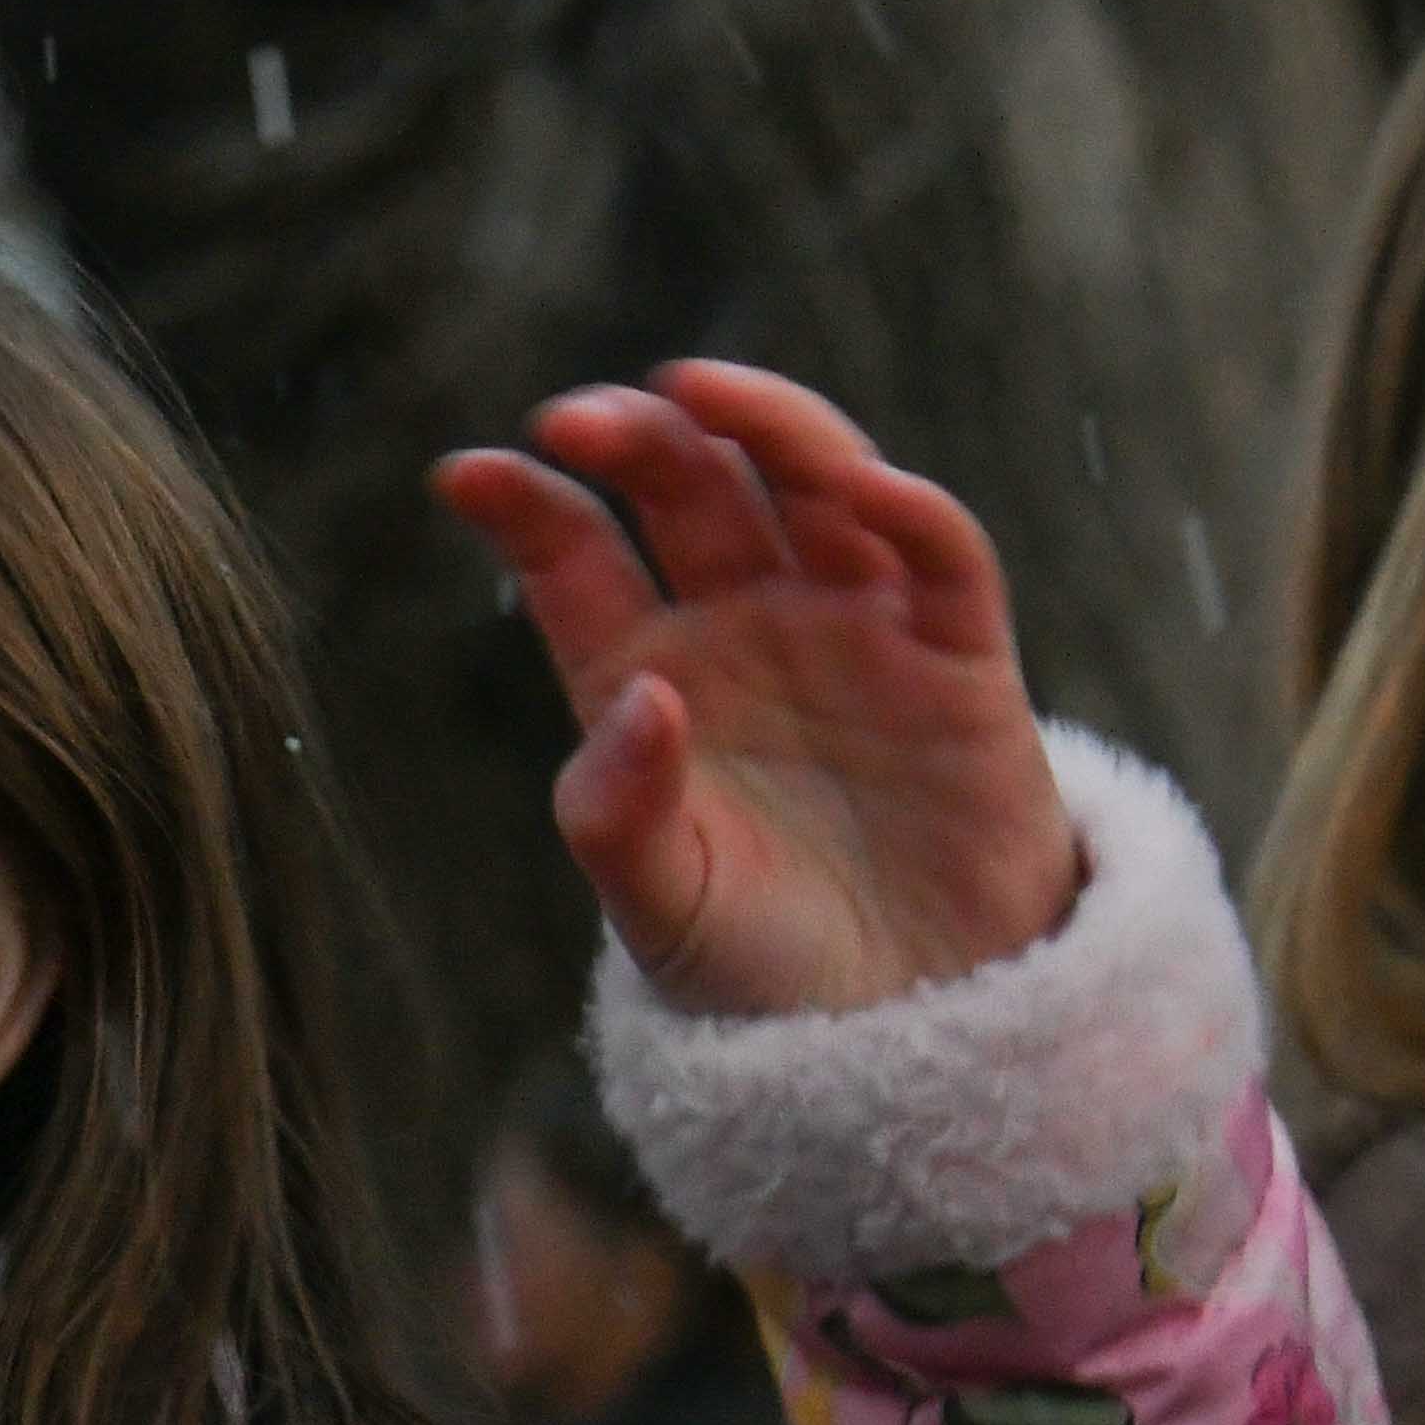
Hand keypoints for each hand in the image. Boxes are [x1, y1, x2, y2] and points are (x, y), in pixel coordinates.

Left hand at [431, 365, 1080, 1018]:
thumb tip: (641, 694)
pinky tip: (862, 488)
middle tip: (579, 417)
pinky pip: (939, 557)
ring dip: (764, 427)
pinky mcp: (957, 654)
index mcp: (645, 673)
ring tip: (701, 392)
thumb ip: (620, 811)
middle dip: (638, 439)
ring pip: (812, 484)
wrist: (906, 1032)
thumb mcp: (658, 904)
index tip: (466, 476)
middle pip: (690, 489)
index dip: (526, 506)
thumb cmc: (758, 966)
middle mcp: (743, 625)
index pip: (575, 558)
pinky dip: (909, 511)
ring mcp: (853, 625)